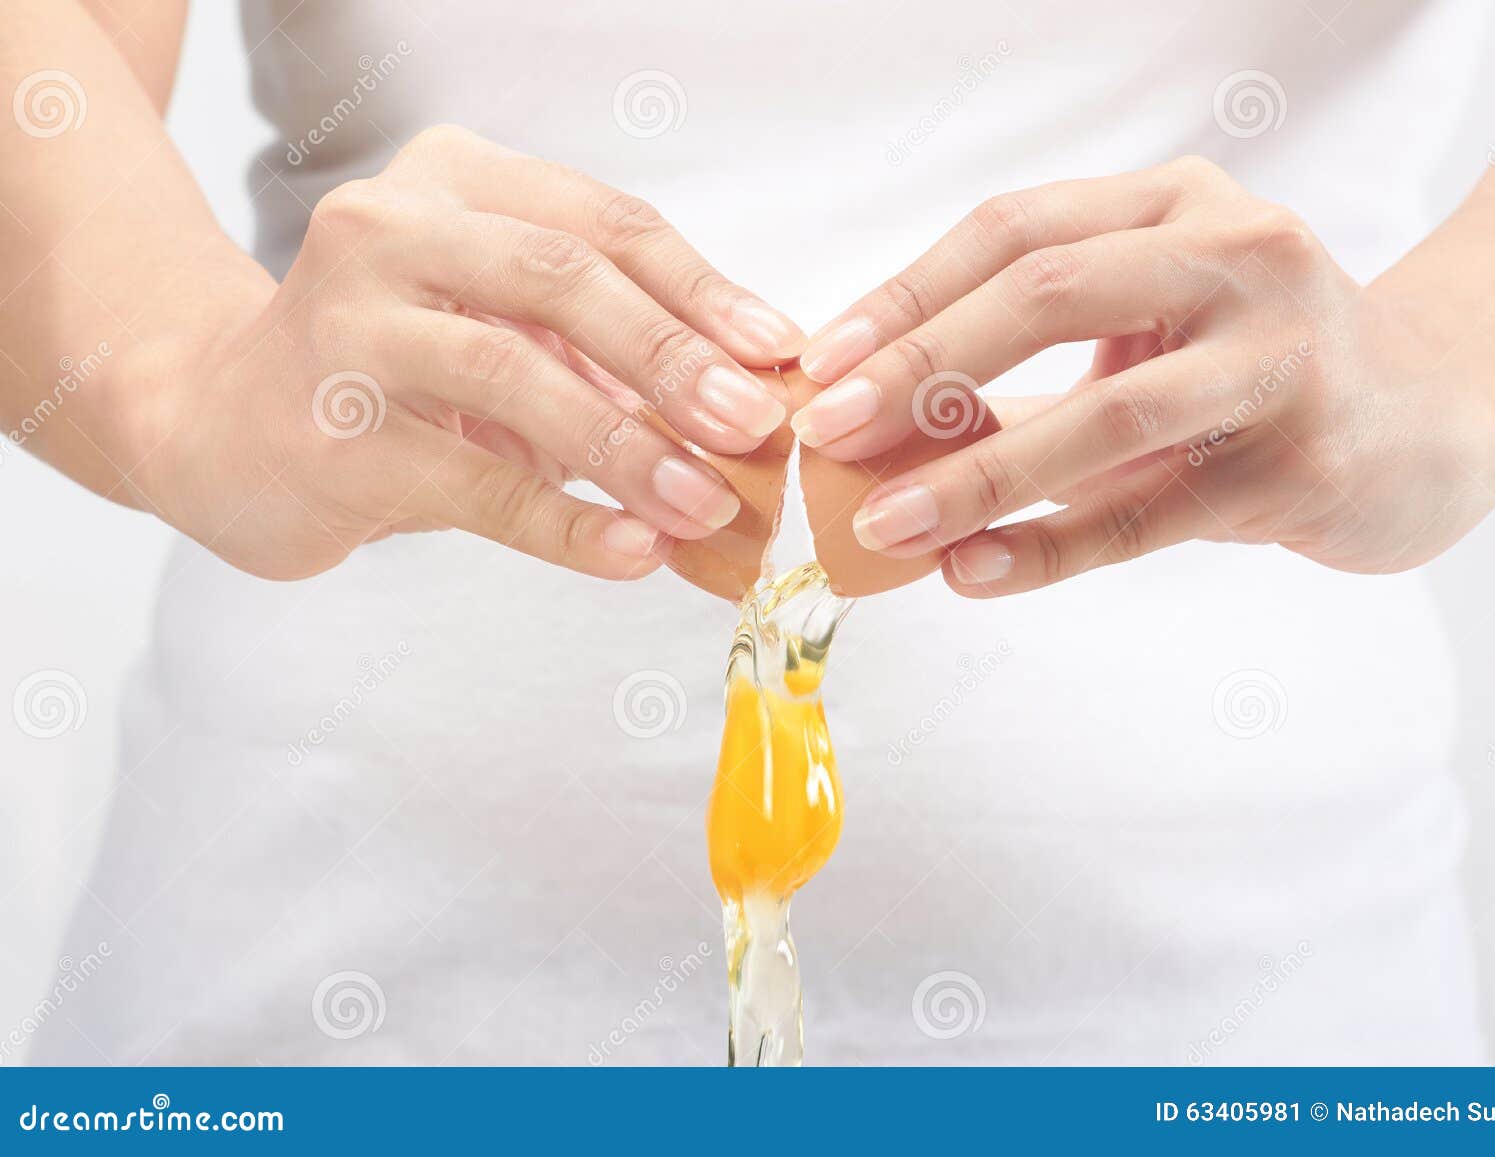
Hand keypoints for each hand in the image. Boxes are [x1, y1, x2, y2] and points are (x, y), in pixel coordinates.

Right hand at [124, 125, 803, 580]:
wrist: (218, 424)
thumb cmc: (392, 374)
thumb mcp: (496, 324)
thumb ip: (600, 345)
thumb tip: (746, 404)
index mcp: (452, 181)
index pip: (603, 223)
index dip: (702, 291)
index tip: (779, 354)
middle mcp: (389, 228)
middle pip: (562, 280)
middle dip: (672, 357)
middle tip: (753, 427)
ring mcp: (349, 324)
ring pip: (515, 375)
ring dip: (627, 448)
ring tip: (705, 505)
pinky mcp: (331, 432)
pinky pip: (474, 481)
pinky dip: (564, 523)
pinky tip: (631, 553)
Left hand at [789, 156, 1494, 596]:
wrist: (1433, 420)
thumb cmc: (1255, 374)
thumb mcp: (1149, 334)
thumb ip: (1024, 375)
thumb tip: (873, 437)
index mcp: (1179, 205)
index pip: (1015, 228)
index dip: (907, 295)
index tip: (822, 364)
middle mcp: (1239, 254)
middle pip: (1049, 291)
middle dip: (922, 366)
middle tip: (831, 431)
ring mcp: (1282, 353)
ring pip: (1107, 411)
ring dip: (978, 473)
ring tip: (887, 525)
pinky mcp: (1306, 458)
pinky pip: (1152, 511)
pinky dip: (1052, 546)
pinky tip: (974, 572)